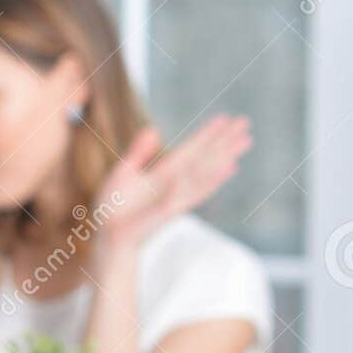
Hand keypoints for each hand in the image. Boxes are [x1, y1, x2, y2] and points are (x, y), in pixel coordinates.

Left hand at [93, 115, 251, 251]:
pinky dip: (209, 181)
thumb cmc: (114, 208)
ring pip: (205, 172)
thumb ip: (139, 153)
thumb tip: (153, 129)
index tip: (225, 117)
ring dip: (224, 157)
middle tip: (245, 122)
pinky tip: (226, 168)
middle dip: (224, 141)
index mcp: (165, 172)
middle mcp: (175, 183)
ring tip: (244, 141)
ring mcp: (176, 196)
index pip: (191, 149)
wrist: (108, 235)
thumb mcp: (123, 173)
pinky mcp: (170, 210)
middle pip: (205, 157)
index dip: (207, 134)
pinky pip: (192, 193)